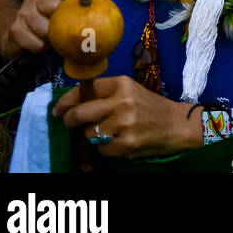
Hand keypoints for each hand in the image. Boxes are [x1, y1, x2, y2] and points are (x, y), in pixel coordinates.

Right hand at [0, 0, 78, 58]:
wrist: (19, 39)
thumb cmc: (48, 21)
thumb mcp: (60, 9)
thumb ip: (71, 1)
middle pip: (50, 3)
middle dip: (60, 17)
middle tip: (65, 27)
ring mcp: (22, 12)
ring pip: (44, 27)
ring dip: (52, 37)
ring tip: (53, 38)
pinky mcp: (16, 30)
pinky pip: (37, 43)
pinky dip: (42, 47)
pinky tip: (41, 44)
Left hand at [53, 76, 201, 157]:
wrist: (175, 124)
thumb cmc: (148, 106)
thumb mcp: (129, 91)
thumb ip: (105, 94)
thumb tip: (73, 103)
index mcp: (121, 84)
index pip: (85, 89)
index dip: (67, 100)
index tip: (58, 109)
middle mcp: (122, 102)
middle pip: (80, 112)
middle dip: (69, 120)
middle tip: (67, 122)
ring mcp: (124, 124)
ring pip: (89, 133)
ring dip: (92, 135)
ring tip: (107, 131)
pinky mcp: (126, 144)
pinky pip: (101, 149)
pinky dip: (105, 148)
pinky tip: (118, 141)